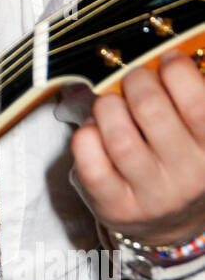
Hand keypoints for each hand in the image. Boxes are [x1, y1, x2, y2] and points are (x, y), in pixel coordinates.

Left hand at [70, 50, 204, 245]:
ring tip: (111, 105)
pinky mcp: (116, 207)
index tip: (166, 61)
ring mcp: (152, 196)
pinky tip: (93, 132)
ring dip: (108, 108)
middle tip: (133, 79)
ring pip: (119, 138)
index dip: (177, 71)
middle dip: (136, 82)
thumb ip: (187, 98)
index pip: (197, 103)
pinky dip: (86, 138)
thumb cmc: (182, 162)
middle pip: (152, 112)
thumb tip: (160, 54)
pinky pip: (91, 165)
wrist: (172, 224)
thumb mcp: (198, 133)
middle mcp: (188, 176)